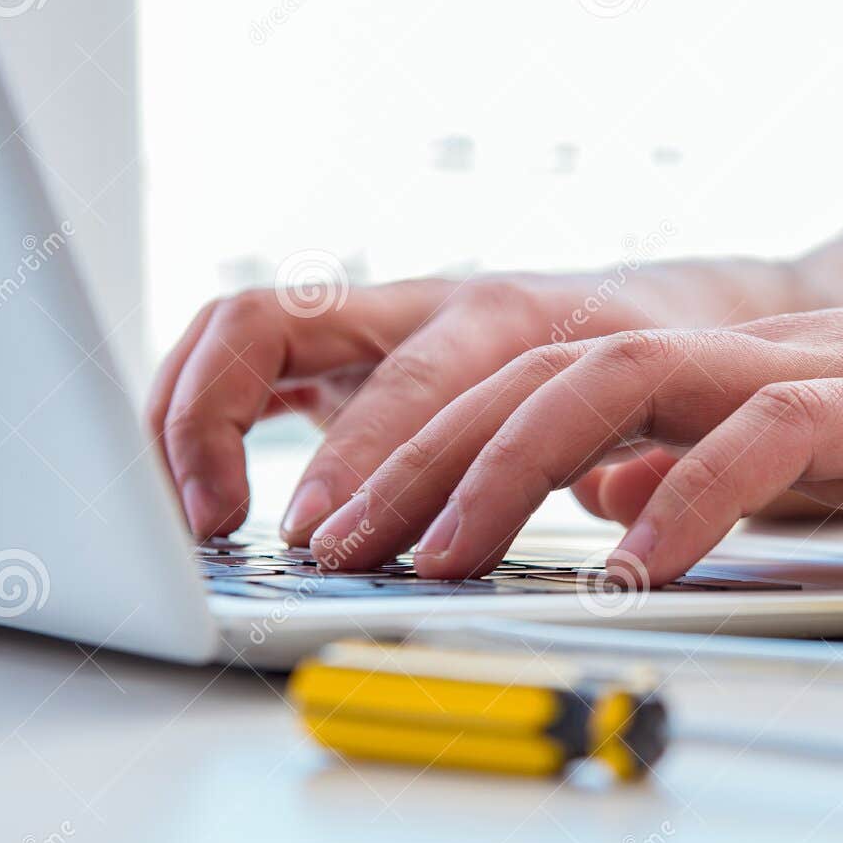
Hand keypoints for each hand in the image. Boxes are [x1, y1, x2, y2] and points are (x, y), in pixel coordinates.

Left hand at [147, 214, 842, 544]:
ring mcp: (835, 373)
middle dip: (429, 453)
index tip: (361, 521)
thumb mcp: (840, 461)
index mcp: (740, 372)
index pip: (550, 382)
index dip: (438, 444)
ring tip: (446, 546)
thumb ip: (725, 471)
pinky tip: (639, 552)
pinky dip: (696, 488)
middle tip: (343, 536)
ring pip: (635, 376)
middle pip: (553, 367)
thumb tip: (615, 502)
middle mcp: (764, 355)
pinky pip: (780, 433)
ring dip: (518, 463)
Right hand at [147, 273, 664, 542]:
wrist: (661, 309)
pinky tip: (195, 487)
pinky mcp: (354, 348)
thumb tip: (618, 506)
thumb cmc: (654, 365)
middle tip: (214, 525)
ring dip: (186, 413)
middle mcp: (425, 305)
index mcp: (504, 318)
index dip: (356, 461)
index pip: (409, 385)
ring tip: (181, 512)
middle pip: (277, 325)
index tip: (317, 537)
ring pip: (239, 329)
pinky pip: (245, 357)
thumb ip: (636, 463)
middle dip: (220, 424)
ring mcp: (378, 319)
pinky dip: (201, 414)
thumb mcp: (655, 415)